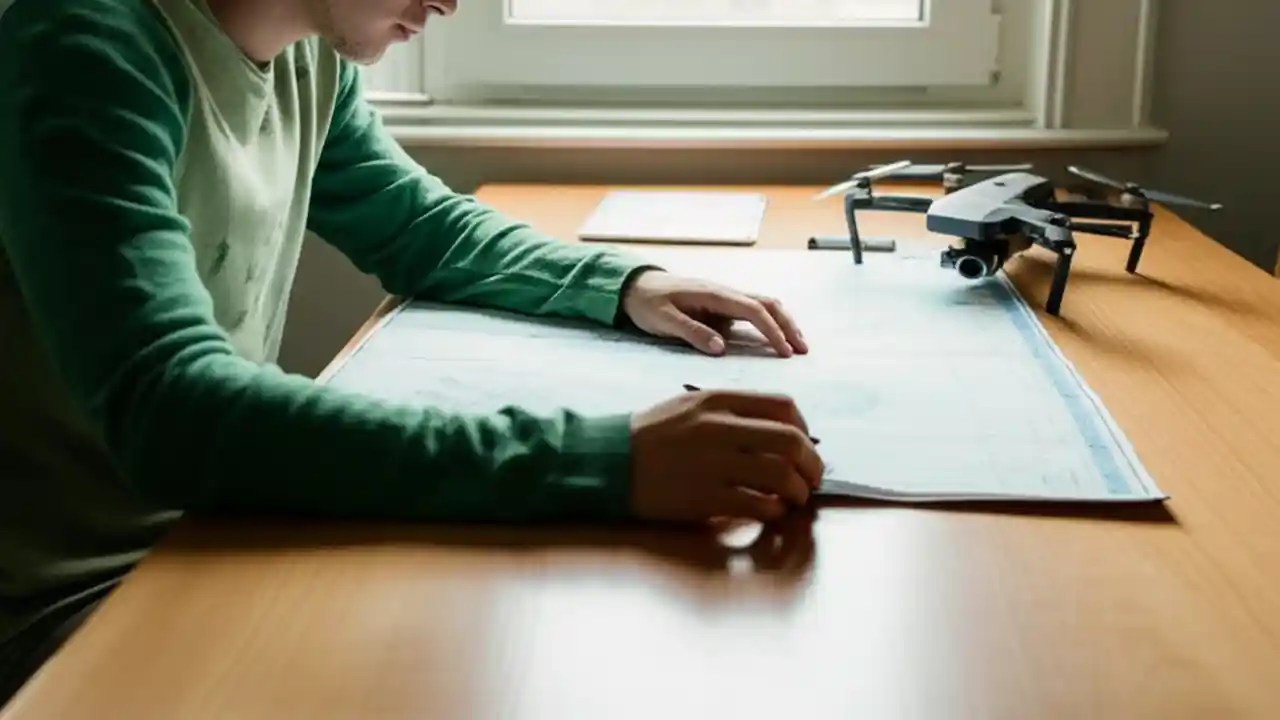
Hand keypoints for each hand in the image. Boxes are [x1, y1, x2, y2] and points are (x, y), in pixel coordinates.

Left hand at [620, 270, 807, 357]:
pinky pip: (751, 313)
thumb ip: (692, 332)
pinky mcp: (720, 306)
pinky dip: (769, 324)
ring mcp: (724, 299)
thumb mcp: (663, 320)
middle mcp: (724, 293)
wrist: (634, 286)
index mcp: (713, 294)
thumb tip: (721, 348)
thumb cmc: (648, 303)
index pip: (753, 311)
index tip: (785, 351)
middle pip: (767, 304)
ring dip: (782, 323)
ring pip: (763, 306)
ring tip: (797, 346)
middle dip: (788, 325)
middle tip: (803, 350)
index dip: (772, 331)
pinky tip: (775, 340)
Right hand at [629, 389, 824, 521]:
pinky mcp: (705, 497)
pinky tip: (770, 511)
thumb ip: (733, 412)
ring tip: (794, 498)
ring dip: (798, 491)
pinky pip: (758, 505)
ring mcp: (713, 463)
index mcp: (718, 400)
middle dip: (812, 464)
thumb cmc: (651, 435)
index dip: (805, 429)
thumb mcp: (690, 406)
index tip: (804, 446)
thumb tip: (780, 432)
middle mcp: (720, 428)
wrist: (608, 461)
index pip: (784, 406)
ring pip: (781, 475)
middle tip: (812, 479)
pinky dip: (774, 510)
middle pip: (791, 441)